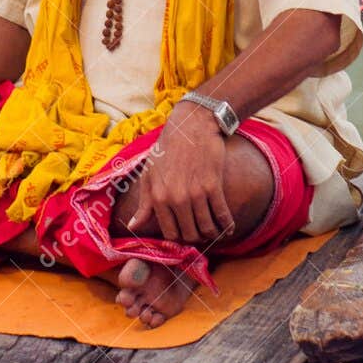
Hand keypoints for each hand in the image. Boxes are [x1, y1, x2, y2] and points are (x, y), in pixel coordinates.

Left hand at [127, 103, 234, 244]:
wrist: (191, 125)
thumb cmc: (167, 148)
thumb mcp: (149, 174)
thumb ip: (144, 203)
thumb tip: (133, 225)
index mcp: (158, 197)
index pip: (171, 233)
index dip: (180, 238)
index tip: (187, 234)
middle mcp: (175, 198)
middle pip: (190, 234)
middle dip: (197, 238)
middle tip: (201, 233)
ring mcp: (195, 193)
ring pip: (207, 228)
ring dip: (212, 233)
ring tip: (215, 231)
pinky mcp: (213, 185)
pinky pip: (222, 214)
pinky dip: (227, 225)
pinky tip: (229, 228)